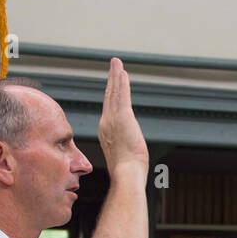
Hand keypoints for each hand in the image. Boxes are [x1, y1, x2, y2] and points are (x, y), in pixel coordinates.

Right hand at [98, 57, 148, 175]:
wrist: (126, 174)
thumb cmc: (128, 172)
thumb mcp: (124, 159)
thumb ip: (124, 151)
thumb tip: (130, 158)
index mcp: (106, 132)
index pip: (109, 108)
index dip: (110, 94)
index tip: (113, 83)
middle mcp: (106, 123)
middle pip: (108, 96)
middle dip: (111, 79)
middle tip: (114, 65)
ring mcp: (113, 119)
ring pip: (114, 92)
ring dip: (115, 76)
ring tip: (117, 63)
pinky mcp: (122, 117)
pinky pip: (121, 95)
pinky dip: (121, 82)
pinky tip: (122, 72)